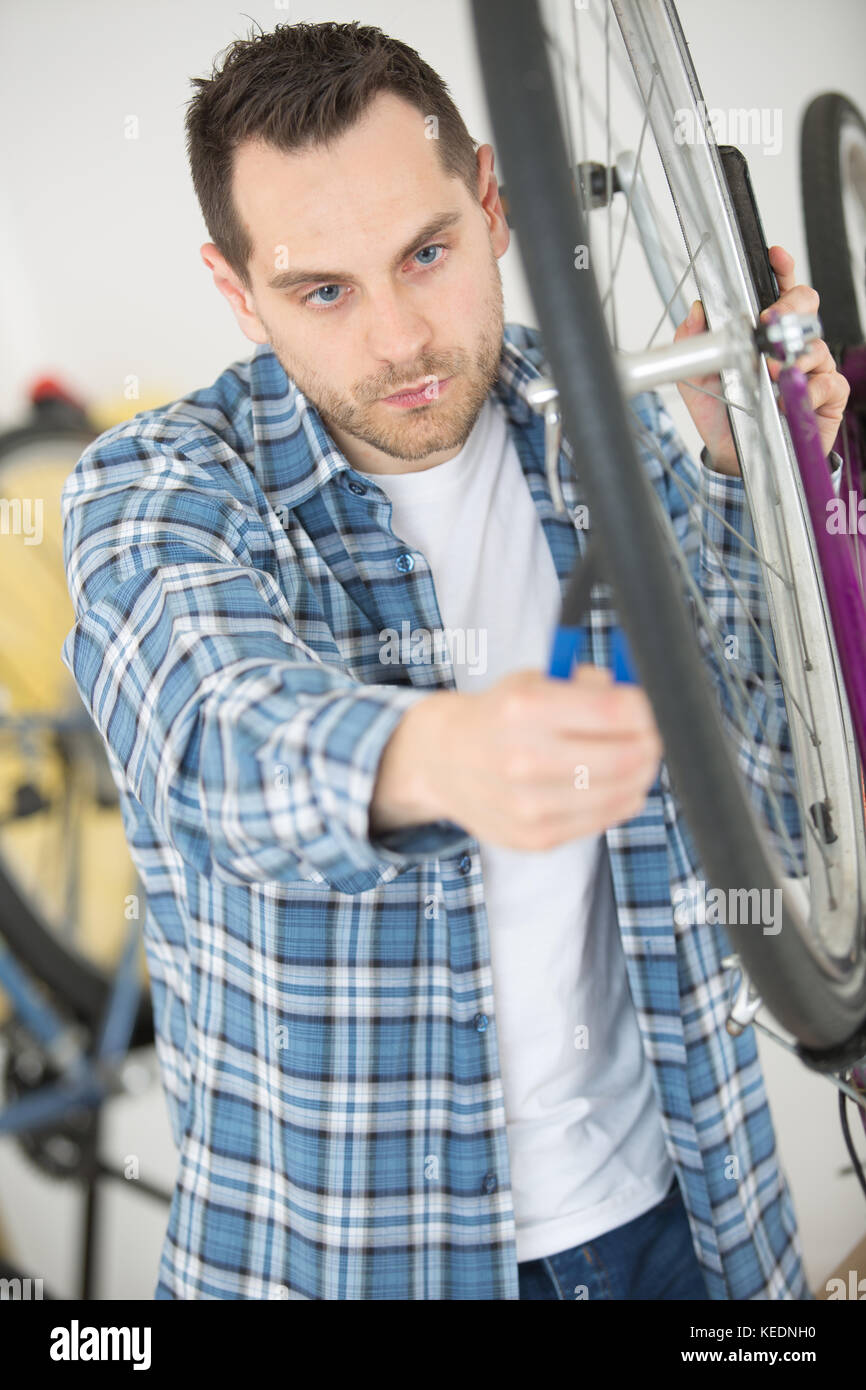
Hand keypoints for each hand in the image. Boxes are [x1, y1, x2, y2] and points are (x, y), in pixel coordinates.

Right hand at [391, 664, 662, 851]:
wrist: (444, 762)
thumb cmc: (500, 716)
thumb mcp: (534, 681)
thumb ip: (588, 685)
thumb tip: (642, 699)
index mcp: (524, 708)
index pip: (616, 710)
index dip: (648, 707)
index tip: (652, 705)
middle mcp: (524, 759)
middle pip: (626, 756)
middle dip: (652, 742)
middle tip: (654, 734)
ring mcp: (529, 804)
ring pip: (622, 792)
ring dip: (642, 773)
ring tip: (638, 758)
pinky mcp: (536, 837)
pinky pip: (604, 820)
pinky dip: (623, 799)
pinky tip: (619, 784)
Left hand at [673, 245, 849, 474]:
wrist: (733, 456)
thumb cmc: (723, 413)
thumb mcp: (696, 377)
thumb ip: (694, 342)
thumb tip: (696, 311)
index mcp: (763, 333)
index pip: (778, 291)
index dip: (780, 271)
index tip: (775, 257)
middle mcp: (790, 344)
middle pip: (806, 306)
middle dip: (790, 306)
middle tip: (770, 320)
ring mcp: (812, 368)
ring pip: (815, 345)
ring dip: (792, 357)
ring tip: (771, 372)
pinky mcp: (826, 395)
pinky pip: (829, 382)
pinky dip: (809, 388)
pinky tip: (790, 398)